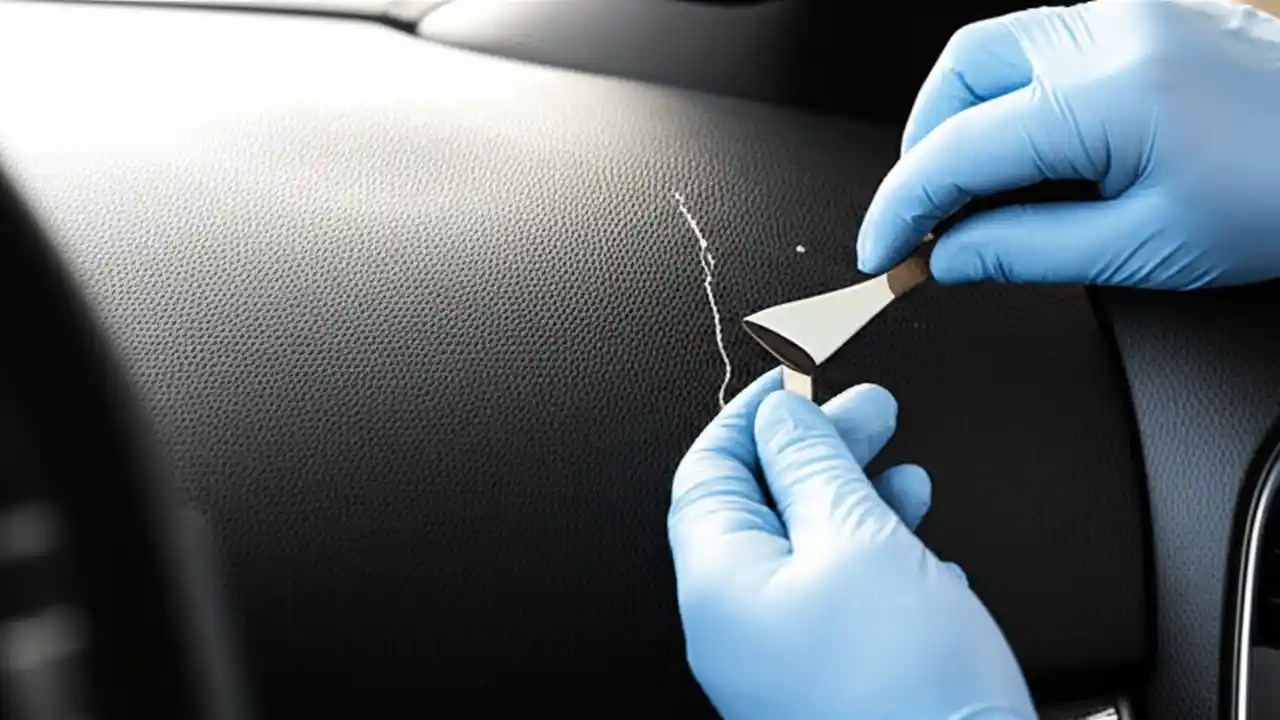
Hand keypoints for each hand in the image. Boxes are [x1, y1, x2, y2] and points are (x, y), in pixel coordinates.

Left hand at [667, 370, 1033, 718]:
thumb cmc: (908, 694)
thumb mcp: (859, 542)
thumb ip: (813, 465)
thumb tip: (782, 413)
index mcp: (720, 584)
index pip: (708, 473)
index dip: (751, 417)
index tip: (793, 380)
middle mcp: (738, 626)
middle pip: (763, 505)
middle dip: (818, 450)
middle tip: (870, 410)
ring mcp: (783, 660)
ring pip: (810, 550)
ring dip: (857, 500)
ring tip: (907, 475)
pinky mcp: (832, 683)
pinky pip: (840, 600)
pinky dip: (878, 560)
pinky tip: (921, 552)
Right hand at [857, 0, 1279, 288]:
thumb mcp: (1145, 248)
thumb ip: (1026, 252)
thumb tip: (947, 258)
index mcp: (1108, 93)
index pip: (956, 149)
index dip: (901, 206)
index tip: (878, 251)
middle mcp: (1109, 32)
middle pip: (958, 76)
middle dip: (922, 151)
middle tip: (922, 223)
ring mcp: (1128, 12)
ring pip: (990, 49)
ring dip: (958, 119)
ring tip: (967, 192)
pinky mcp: (1142, 16)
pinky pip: (1038, 42)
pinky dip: (1005, 95)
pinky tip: (1019, 149)